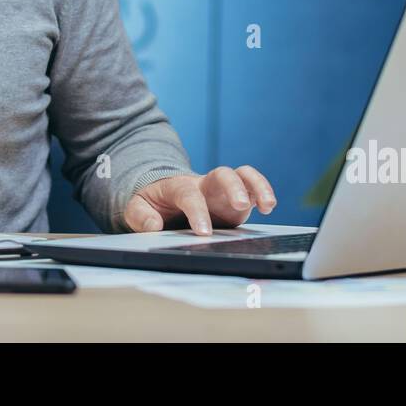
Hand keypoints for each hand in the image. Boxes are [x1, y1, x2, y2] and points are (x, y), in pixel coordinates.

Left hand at [123, 166, 275, 234]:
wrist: (166, 195)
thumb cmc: (153, 202)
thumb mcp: (138, 207)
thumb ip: (141, 216)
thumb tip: (154, 225)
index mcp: (179, 186)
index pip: (190, 195)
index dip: (198, 212)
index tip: (204, 232)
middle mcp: (205, 184)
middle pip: (223, 173)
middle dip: (233, 187)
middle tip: (239, 206)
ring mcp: (223, 190)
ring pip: (244, 175)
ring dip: (257, 185)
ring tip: (268, 204)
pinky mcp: (236, 200)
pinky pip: (253, 189)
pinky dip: (263, 193)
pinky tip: (268, 206)